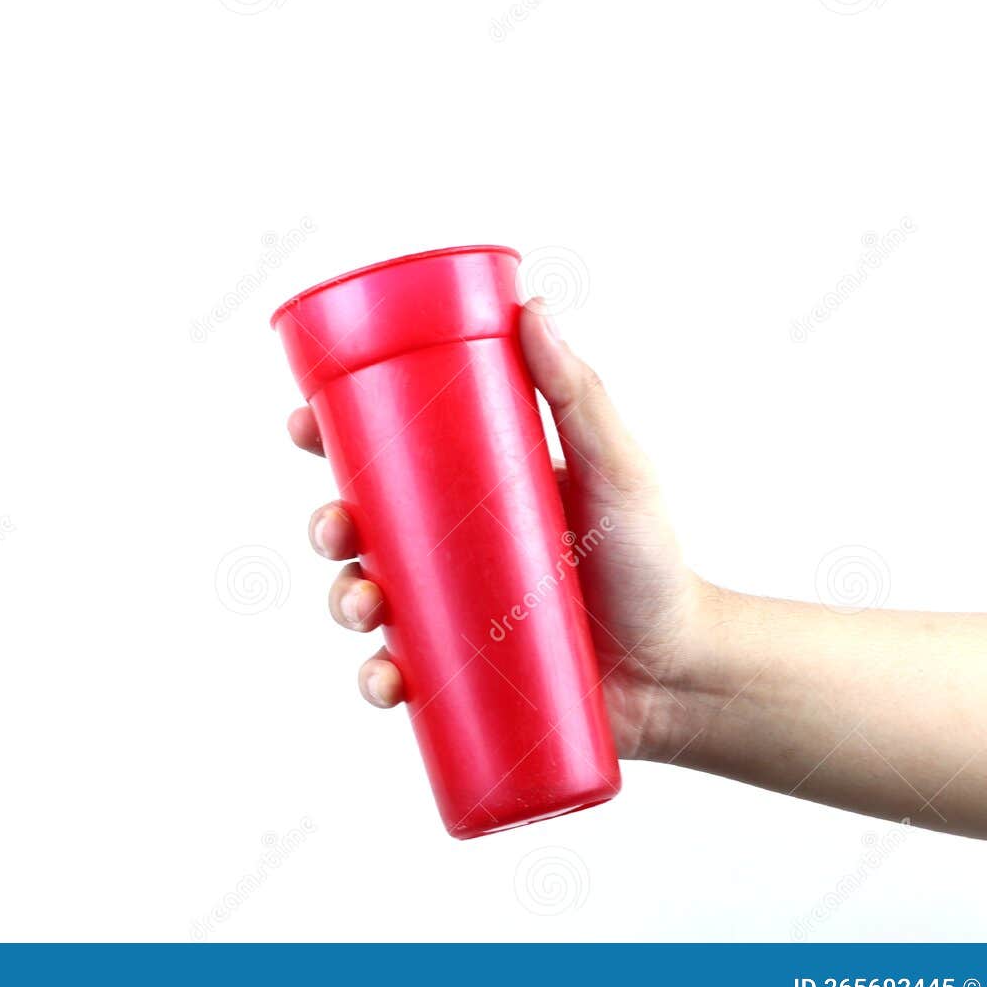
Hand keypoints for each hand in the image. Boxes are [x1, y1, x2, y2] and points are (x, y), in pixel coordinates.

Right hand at [286, 299, 718, 761]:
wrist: (681, 670)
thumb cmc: (652, 562)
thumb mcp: (615, 468)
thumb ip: (577, 393)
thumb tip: (533, 306)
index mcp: (472, 489)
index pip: (387, 455)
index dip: (333, 437)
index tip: (304, 422)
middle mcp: (451, 549)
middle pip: (361, 528)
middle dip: (327, 524)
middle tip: (336, 527)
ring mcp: (450, 615)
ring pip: (364, 600)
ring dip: (341, 599)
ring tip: (364, 605)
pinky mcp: (458, 677)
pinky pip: (397, 676)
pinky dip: (377, 680)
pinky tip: (386, 680)